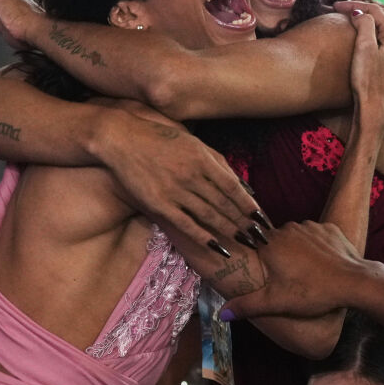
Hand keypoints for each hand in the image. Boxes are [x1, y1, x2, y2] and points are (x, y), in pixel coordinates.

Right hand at [100, 108, 266, 245]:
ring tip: (244, 243)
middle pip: (224, 204)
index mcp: (202, 159)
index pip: (232, 187)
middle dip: (244, 222)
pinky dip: (203, 236)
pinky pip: (185, 224)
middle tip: (259, 237)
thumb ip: (217, 162)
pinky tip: (216, 246)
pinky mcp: (158, 203)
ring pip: (208, 215)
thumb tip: (242, 184)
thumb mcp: (192, 142)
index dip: (249, 205)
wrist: (121, 138)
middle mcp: (191, 175)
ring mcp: (174, 191)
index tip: (262, 219)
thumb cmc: (160, 138)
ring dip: (228, 231)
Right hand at [219, 222, 372, 320]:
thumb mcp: (276, 302)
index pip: (256, 249)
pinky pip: (316, 236)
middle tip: (291, 281)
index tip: (271, 277)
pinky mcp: (328, 228)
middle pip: (276, 243)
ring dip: (299, 253)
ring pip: (296, 239)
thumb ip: (246, 305)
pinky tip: (323, 265)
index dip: (262, 264)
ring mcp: (309, 226)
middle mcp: (287, 229)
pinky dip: (317, 248)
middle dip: (280, 260)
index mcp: (270, 244)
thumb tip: (221, 313)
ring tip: (308, 275)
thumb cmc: (314, 292)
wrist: (354, 282)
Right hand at [336, 1, 383, 120]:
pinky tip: (369, 42)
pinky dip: (378, 37)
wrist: (374, 110)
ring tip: (356, 21)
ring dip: (374, 23)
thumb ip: (364, 24)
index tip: (336, 6)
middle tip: (347, 9)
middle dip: (366, 10)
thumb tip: (360, 12)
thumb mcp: (363, 48)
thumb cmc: (367, 80)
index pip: (375, 11)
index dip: (355, 6)